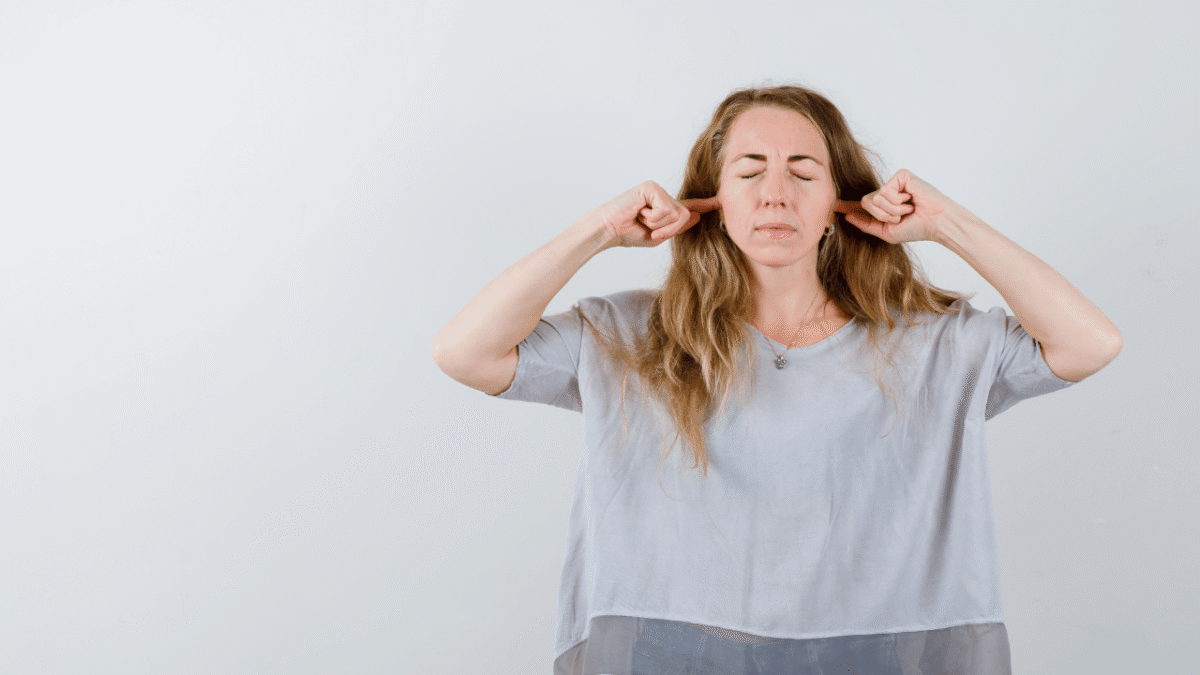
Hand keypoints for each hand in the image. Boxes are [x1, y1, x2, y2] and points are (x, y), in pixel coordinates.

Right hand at [595, 180, 720, 247]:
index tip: (720, 202)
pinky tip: (638, 213)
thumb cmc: (628, 233)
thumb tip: (696, 215)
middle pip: (684, 216)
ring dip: (659, 225)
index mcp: (664, 206)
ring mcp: (657, 189)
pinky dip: (653, 218)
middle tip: (646, 228)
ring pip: (676, 214)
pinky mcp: (651, 187)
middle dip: (667, 230)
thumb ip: (677, 228)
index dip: (705, 205)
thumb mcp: (657, 236)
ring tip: (640, 220)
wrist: (607, 231)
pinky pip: (666, 210)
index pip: (687, 206)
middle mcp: (662, 194)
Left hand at [835, 169, 955, 243]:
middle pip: (866, 203)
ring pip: (875, 198)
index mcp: (883, 206)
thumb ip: (867, 225)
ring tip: (909, 209)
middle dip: (882, 215)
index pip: (862, 205)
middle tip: (900, 217)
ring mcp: (894, 183)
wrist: (936, 222)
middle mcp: (887, 192)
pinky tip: (911, 200)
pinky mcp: (901, 175)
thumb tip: (848, 217)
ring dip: (892, 210)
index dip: (846, 205)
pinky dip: (897, 201)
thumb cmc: (917, 228)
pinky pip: (885, 191)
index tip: (832, 206)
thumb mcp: (887, 232)